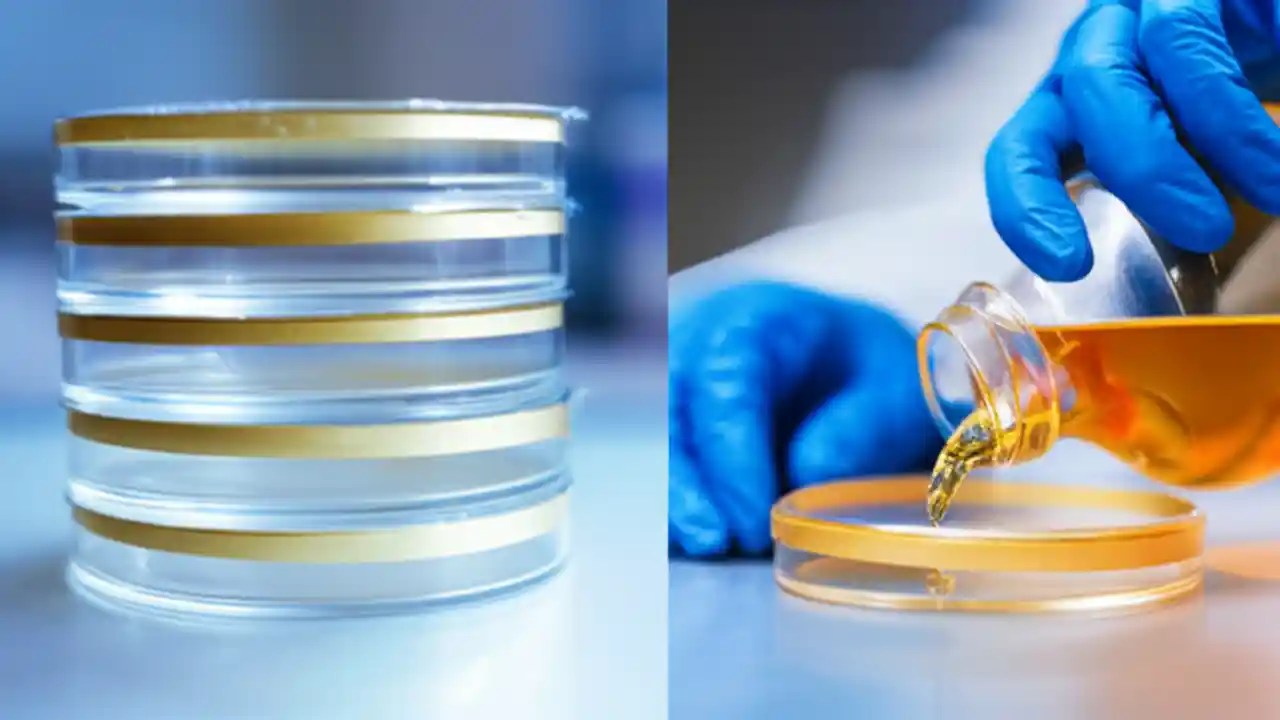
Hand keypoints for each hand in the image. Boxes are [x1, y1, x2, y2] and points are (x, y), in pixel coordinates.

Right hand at [668, 282, 940, 556]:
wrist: (848, 368)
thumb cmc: (870, 377)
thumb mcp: (897, 395)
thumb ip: (860, 429)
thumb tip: (803, 473)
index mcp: (759, 322)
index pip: (725, 379)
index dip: (732, 452)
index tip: (757, 514)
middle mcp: (701, 343)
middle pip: (668, 406)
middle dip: (685, 478)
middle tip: (716, 539)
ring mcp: (676, 383)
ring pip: (651, 438)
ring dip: (672, 495)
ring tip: (707, 544)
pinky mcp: (668, 424)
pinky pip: (653, 463)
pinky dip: (670, 502)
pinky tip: (696, 539)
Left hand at [986, 0, 1279, 281]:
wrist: (1270, 23)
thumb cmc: (1226, 90)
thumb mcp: (1189, 147)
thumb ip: (1169, 189)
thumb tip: (1187, 255)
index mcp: (1075, 98)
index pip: (1021, 148)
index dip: (1028, 204)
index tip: (1068, 263)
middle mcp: (1098, 45)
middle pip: (1082, 95)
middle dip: (1142, 168)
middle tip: (1206, 230)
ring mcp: (1146, 4)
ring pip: (1146, 55)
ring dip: (1215, 130)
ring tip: (1271, 191)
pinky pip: (1195, 30)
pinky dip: (1237, 107)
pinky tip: (1275, 155)